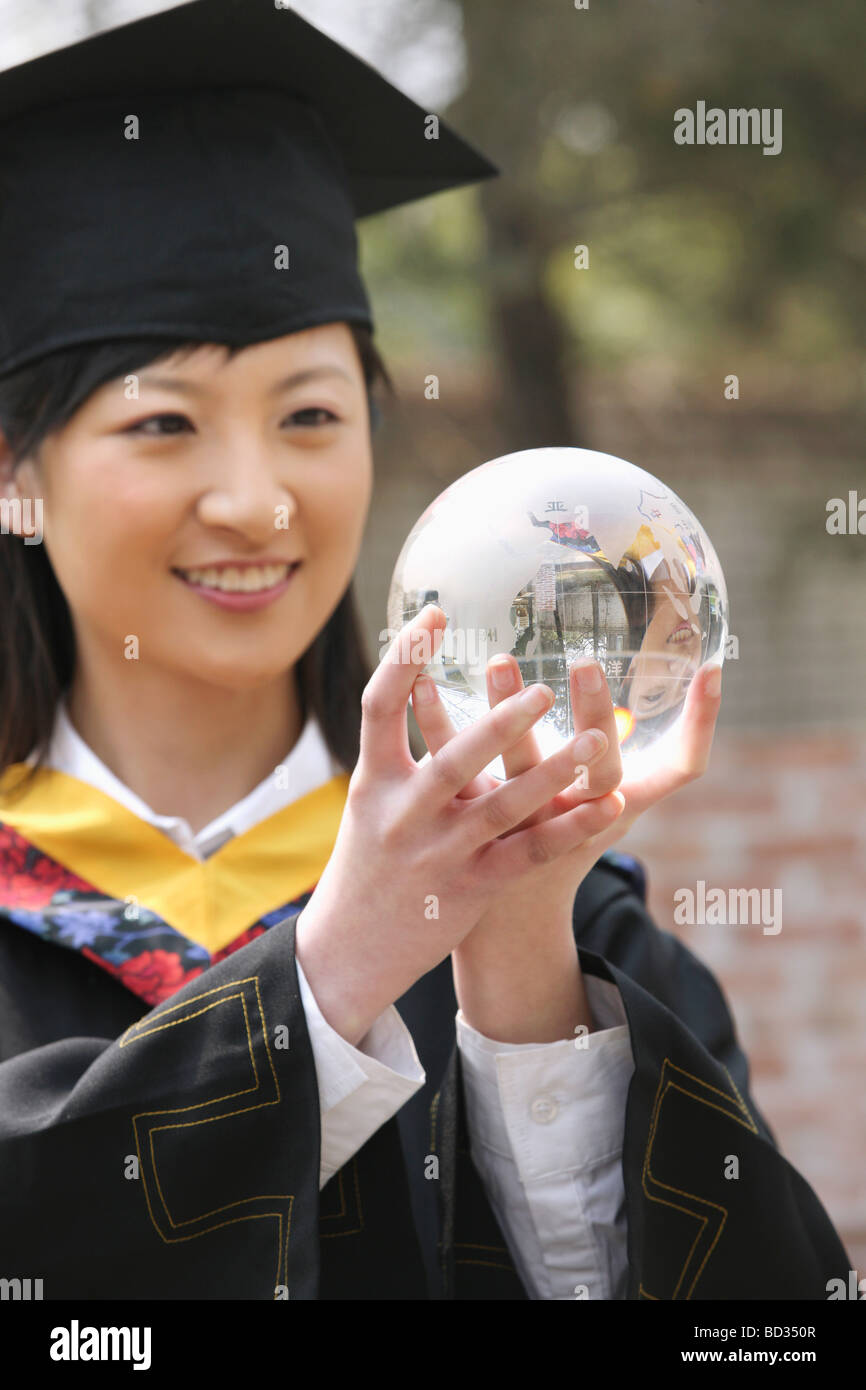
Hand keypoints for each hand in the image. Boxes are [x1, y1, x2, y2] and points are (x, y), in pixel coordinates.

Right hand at [294, 605, 623, 1044]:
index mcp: (373, 781)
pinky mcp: (471, 887)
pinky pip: (530, 852)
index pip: (380, 707)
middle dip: (500, 725)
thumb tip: (425, 689)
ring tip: (599, 739)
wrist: (348, 949)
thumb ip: (400, 758)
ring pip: (503, 807)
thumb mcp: (369, 804)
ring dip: (555, 770)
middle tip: (544, 690)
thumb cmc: (367, 861)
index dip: (405, 658)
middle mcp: (403, 814)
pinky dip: (571, 826)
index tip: (436, 615)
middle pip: (454, 759)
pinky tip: (610, 804)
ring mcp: (439, 852)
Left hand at [411, 654, 721, 1039]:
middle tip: (584, 664)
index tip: (663, 672)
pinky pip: (442, 767)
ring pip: (502, 768)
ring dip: (500, 713)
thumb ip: (676, 746)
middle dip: (582, 717)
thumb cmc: (574, 839)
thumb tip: (714, 672)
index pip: (631, 771)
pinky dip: (433, 721)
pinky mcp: (454, 815)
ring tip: (498, 659)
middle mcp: (552, 819)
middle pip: (569, 772)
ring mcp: (500, 821)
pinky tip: (421, 678)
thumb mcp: (628, 801)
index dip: (660, 727)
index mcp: (599, 813)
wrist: (504, 916)